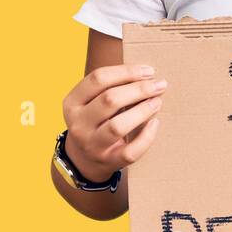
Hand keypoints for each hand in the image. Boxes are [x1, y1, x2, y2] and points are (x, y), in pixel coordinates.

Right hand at [61, 64, 166, 182]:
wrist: (84, 158)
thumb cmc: (96, 120)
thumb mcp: (92, 101)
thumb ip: (111, 86)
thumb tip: (147, 74)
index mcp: (72, 103)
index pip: (98, 79)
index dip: (126, 71)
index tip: (149, 70)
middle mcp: (78, 124)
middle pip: (109, 100)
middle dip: (139, 89)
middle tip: (159, 84)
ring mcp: (91, 145)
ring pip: (118, 126)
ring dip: (142, 111)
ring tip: (157, 101)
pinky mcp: (108, 161)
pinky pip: (130, 151)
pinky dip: (146, 137)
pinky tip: (155, 123)